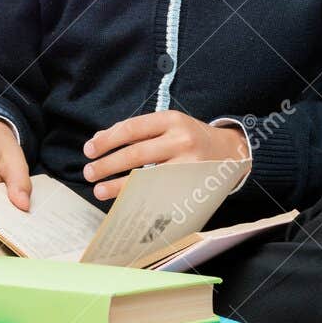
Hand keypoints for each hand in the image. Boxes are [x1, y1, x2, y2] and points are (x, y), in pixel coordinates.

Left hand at [81, 111, 249, 200]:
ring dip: (118, 185)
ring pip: (146, 177)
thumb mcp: (169, 125)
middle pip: (135, 154)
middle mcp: (181, 140)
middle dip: (107, 165)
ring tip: (99, 190)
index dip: (106, 140)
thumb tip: (100, 138)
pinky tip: (125, 202)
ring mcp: (189, 165)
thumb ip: (138, 130)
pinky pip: (160, 194)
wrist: (233, 152)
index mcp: (171, 120)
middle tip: (88, 173)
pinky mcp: (193, 186)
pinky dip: (139, 198)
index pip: (131, 129)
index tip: (89, 150)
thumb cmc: (192, 138)